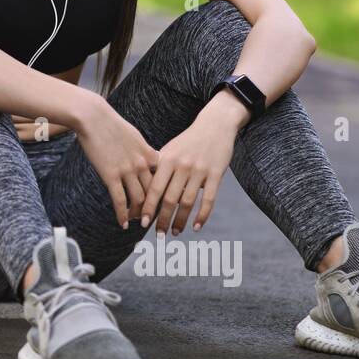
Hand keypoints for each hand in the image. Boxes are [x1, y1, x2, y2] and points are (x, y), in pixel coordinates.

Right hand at [74, 98, 158, 229]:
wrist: (94, 117)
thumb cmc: (112, 124)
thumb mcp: (135, 136)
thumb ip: (144, 151)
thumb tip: (150, 159)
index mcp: (149, 154)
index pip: (164, 181)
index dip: (166, 195)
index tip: (166, 205)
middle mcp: (141, 164)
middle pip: (153, 194)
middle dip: (153, 209)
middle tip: (152, 219)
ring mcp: (127, 171)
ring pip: (138, 200)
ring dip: (138, 214)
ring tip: (136, 221)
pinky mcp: (110, 175)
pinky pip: (119, 200)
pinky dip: (122, 215)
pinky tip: (123, 224)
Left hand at [138, 107, 235, 234]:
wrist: (215, 124)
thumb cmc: (188, 141)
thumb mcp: (169, 150)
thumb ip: (158, 169)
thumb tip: (142, 193)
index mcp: (167, 159)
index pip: (154, 188)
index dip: (148, 207)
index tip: (142, 223)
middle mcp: (182, 165)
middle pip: (170, 199)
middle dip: (163, 219)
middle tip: (158, 234)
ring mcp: (200, 170)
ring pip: (188, 202)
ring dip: (181, 221)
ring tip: (175, 232)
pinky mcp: (217, 174)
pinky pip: (209, 199)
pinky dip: (202, 215)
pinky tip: (196, 227)